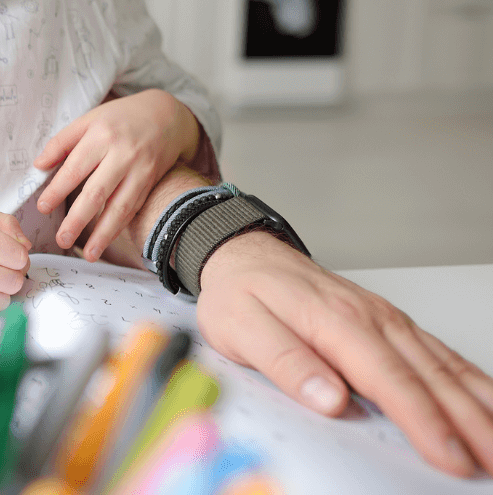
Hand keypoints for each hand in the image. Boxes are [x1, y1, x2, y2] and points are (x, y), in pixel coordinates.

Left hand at [34, 89, 198, 260]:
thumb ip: (62, 142)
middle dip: (78, 220)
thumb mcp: (89, 119)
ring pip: (120, 207)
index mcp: (101, 136)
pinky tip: (106, 241)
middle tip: (61, 239)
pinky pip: (133, 209)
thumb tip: (38, 165)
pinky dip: (119, 227)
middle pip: (97, 192)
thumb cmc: (119, 118)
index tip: (42, 207)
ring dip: (104, 234)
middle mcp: (122, 154)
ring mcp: (140, 170)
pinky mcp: (150, 182)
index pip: (75, 168)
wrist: (165, 115)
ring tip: (88, 254)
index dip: (58, 190)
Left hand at [198, 231, 492, 477]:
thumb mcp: (239, 327)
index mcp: (336, 321)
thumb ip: (284, 362)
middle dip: (469, 423)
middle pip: (430, 376)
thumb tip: (326, 398)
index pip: (388, 379)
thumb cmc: (240, 292)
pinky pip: (440, 354)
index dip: (423, 421)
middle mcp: (370, 318)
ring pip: (444, 366)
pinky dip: (471, 380)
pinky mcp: (388, 323)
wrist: (241, 252)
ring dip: (479, 405)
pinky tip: (488, 401)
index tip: (448, 455)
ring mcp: (384, 319)